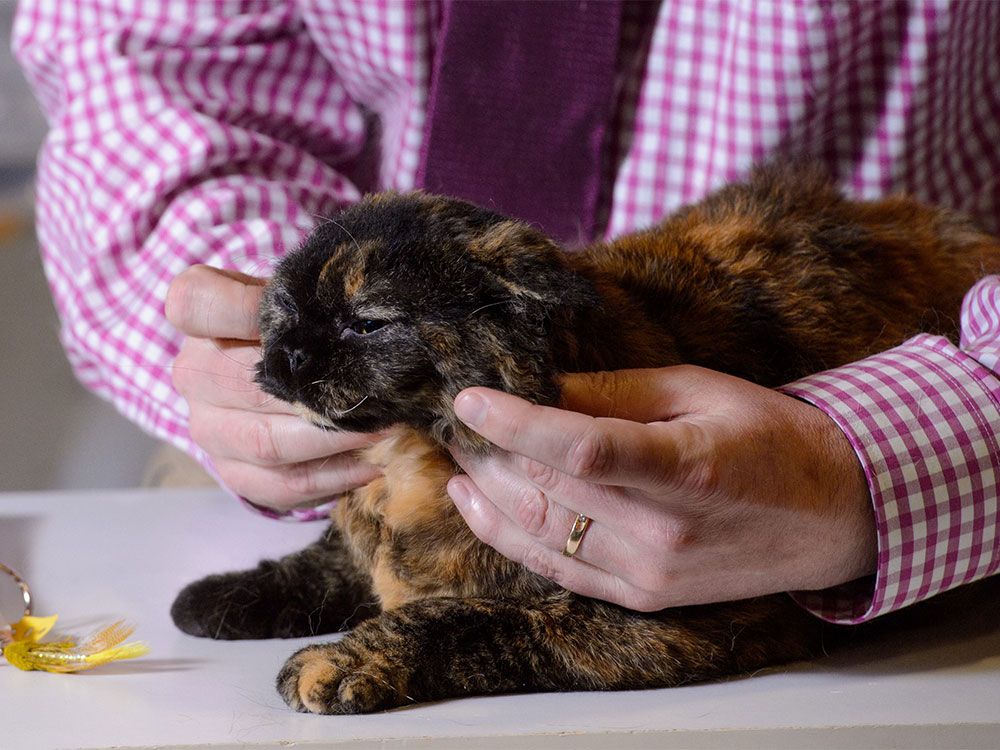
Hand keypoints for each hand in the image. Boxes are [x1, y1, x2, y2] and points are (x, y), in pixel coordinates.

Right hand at [165, 265, 379, 510]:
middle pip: (251, 385)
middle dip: (324, 390)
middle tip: (383, 389)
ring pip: (269, 442)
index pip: (195, 304)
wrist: (271, 376)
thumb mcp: (295, 296)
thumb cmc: (296, 324)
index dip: (242, 306)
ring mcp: (210, 428)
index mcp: (198, 317)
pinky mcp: (235, 472)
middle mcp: (194, 374)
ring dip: (336, 439)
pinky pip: (285, 484)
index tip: (306, 313)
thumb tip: (360, 316)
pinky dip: (334, 478)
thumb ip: (308, 297)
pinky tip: (372, 463)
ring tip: (387, 427)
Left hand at [446, 366, 875, 610]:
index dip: (515, 423)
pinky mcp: (645, 595)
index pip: (580, 449)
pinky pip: (558, 569)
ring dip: (485, 494)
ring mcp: (652, 573)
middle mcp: (664, 532)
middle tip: (455, 421)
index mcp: (684, 469)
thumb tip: (544, 387)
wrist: (834, 513)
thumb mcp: (700, 391)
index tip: (469, 398)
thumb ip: (616, 393)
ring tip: (454, 458)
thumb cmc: (772, 437)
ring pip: (539, 534)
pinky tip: (476, 504)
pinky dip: (507, 537)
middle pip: (547, 491)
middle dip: (488, 452)